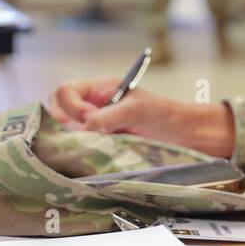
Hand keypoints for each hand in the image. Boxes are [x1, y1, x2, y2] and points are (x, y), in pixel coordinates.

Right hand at [48, 78, 235, 158]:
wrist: (186, 137)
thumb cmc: (166, 116)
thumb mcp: (136, 110)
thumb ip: (106, 117)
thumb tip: (81, 129)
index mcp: (100, 90)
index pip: (64, 91)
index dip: (70, 106)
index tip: (88, 118)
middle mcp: (93, 106)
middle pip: (58, 110)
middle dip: (66, 122)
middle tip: (87, 135)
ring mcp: (95, 126)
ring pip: (66, 131)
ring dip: (73, 139)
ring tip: (92, 146)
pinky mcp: (100, 145)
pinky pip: (79, 147)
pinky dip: (80, 151)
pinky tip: (92, 156)